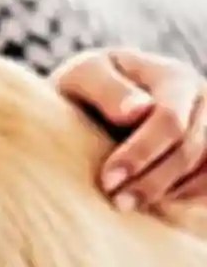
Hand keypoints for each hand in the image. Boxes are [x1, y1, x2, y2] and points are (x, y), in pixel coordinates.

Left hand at [52, 48, 206, 210]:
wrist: (96, 99)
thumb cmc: (87, 86)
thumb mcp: (84, 76)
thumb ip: (106, 88)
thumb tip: (137, 110)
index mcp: (173, 76)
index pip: (169, 120)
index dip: (140, 154)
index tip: (108, 181)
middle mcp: (202, 99)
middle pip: (190, 149)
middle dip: (153, 181)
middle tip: (118, 202)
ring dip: (172, 193)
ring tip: (132, 204)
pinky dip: (189, 196)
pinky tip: (156, 202)